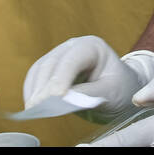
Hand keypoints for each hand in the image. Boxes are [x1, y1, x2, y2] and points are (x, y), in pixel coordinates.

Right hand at [22, 36, 153, 122]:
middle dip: (44, 86)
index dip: (61, 77)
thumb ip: (89, 94)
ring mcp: (61, 55)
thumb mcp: (111, 92)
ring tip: (32, 108)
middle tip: (37, 106)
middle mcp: (73, 46)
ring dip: (34, 88)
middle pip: (52, 63)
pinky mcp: (53, 68)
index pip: (72, 59)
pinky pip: (36, 76)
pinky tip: (32, 105)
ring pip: (40, 68)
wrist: (121, 89)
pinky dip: (32, 90)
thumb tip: (63, 99)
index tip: (55, 96)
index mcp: (92, 46)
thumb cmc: (120, 88)